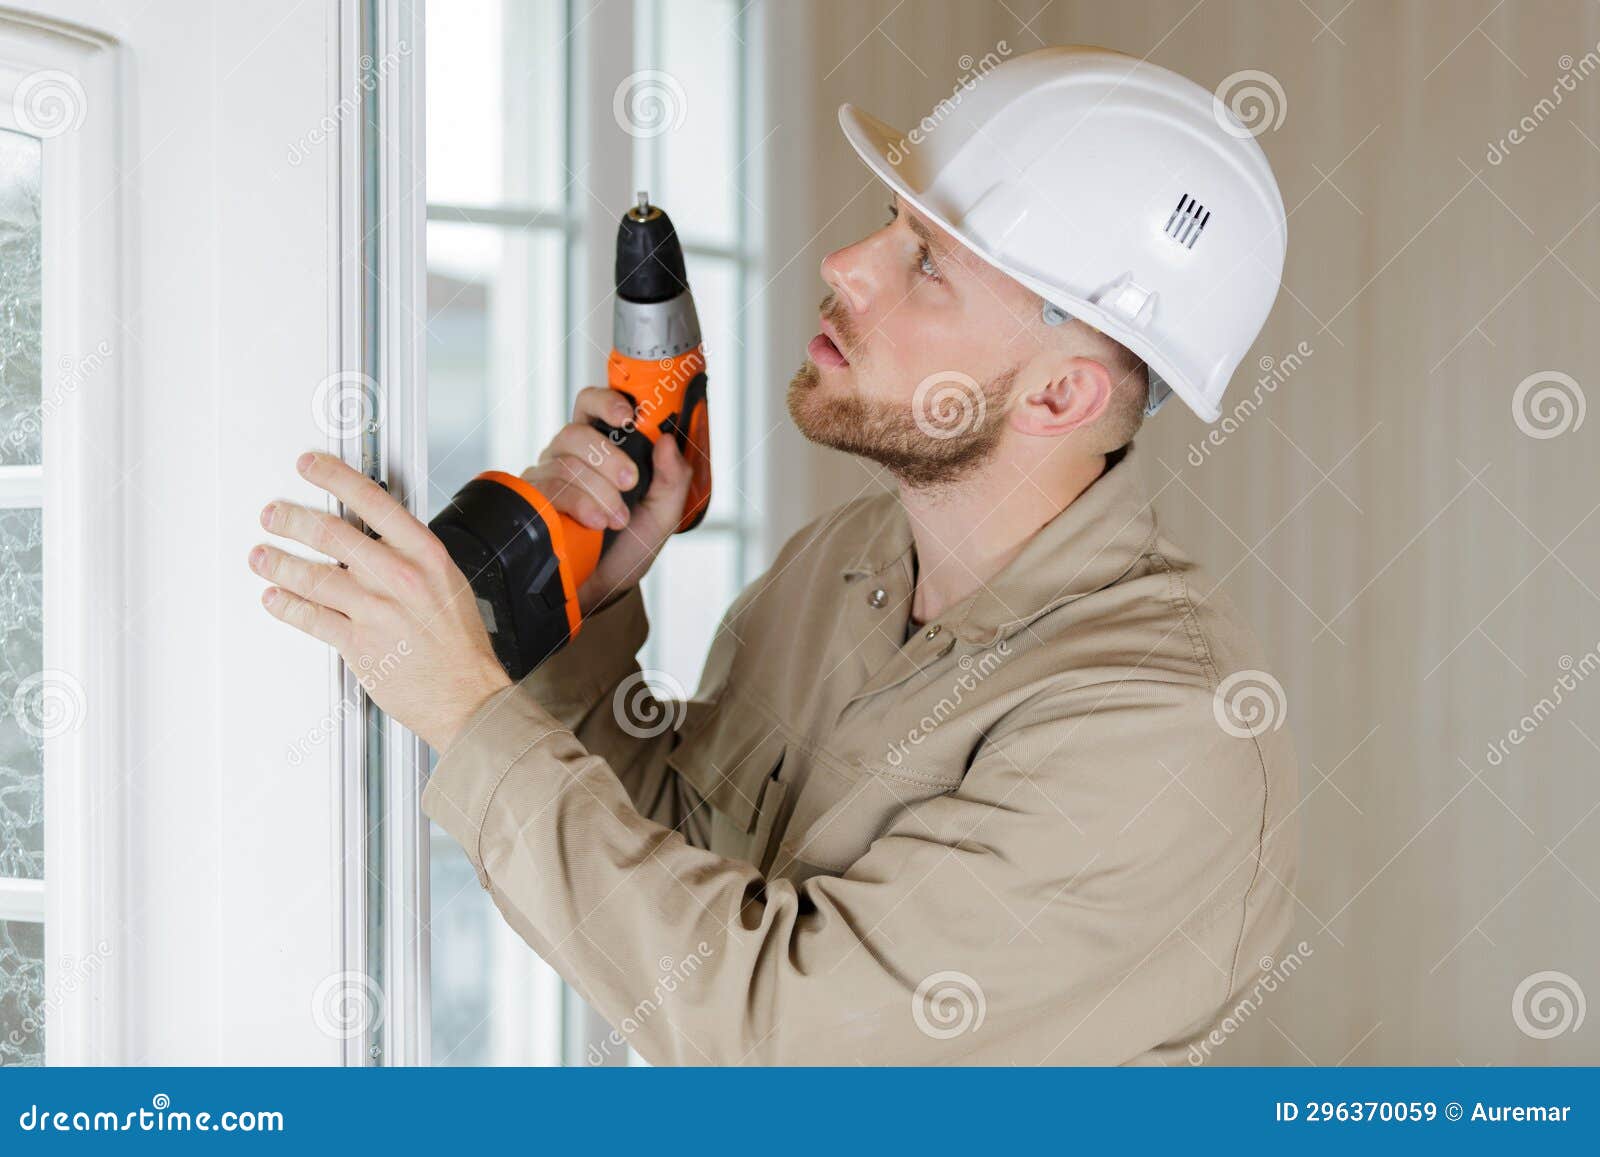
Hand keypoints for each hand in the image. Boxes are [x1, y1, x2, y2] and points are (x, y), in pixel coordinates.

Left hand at [250, 451, 511, 751]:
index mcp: (425, 554)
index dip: (335, 477)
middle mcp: (399, 577)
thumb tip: (376, 539)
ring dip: (278, 562)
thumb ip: (411, 559)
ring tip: (262, 556)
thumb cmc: (460, 645)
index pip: (373, 501)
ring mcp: (376, 609)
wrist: (468, 695)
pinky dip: (285, 605)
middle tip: (274, 514)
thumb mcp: (447, 583)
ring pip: (312, 575)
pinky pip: (310, 617)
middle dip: (292, 519)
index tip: (312, 466)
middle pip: (331, 533)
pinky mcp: (358, 642)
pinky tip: (275, 598)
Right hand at [523, 386, 692, 614]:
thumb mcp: (662, 515)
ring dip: (599, 492)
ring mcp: (545, 479)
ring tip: (615, 520)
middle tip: (630, 484)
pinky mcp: (530, 503)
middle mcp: (568, 456)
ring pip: (565, 463)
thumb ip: (673, 479)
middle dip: (609, 457)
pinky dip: (578, 506)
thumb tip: (668, 441)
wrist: (600, 592)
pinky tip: (593, 525)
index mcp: (599, 447)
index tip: (628, 418)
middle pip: (577, 433)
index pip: (592, 404)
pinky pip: (547, 490)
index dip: (606, 401)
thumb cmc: (627, 548)